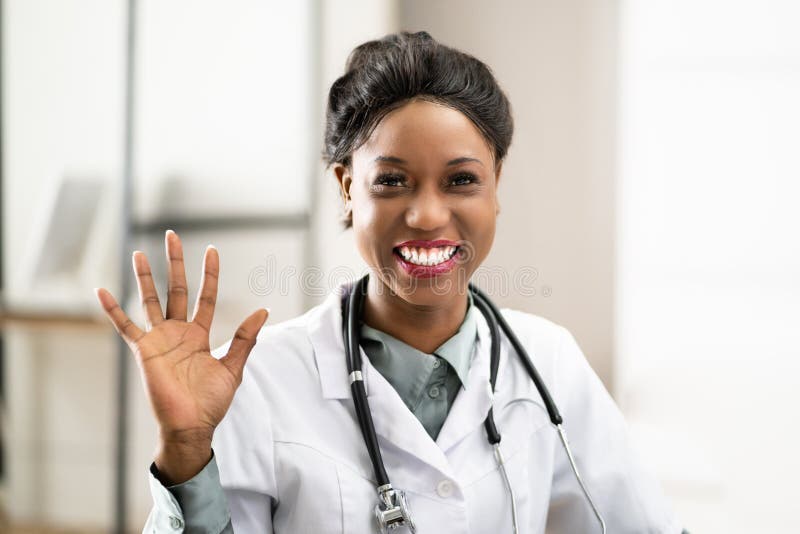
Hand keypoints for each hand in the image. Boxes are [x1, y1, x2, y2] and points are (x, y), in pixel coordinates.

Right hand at [95, 230, 268, 483]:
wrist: (192, 427)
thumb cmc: (211, 402)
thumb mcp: (233, 367)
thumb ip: (246, 339)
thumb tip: (262, 310)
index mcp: (200, 334)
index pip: (206, 296)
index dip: (209, 274)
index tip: (212, 250)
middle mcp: (178, 332)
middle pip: (176, 289)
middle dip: (174, 263)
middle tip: (171, 236)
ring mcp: (159, 340)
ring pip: (150, 300)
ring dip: (144, 277)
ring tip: (138, 253)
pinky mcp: (144, 351)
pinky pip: (125, 327)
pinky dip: (112, 310)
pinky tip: (101, 291)